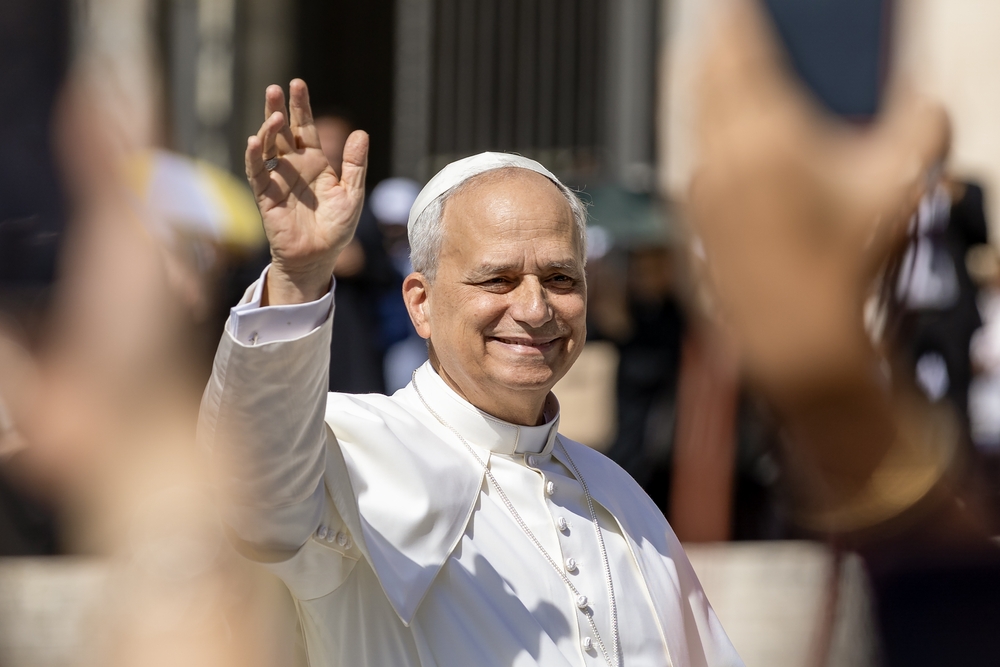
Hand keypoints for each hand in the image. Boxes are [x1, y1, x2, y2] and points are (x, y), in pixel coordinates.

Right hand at [245, 79, 368, 304]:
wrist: (319, 256)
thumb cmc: (336, 228)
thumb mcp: (352, 194)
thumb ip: (355, 165)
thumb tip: (361, 134)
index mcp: (315, 162)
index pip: (306, 128)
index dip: (301, 106)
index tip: (296, 84)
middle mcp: (294, 166)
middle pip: (283, 131)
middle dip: (279, 109)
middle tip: (275, 88)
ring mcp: (278, 179)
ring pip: (268, 147)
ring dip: (268, 129)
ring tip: (275, 114)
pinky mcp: (266, 195)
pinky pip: (258, 172)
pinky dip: (255, 157)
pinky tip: (255, 141)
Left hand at [688, 0, 948, 404]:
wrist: (799, 340)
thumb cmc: (846, 266)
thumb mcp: (902, 185)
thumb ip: (922, 123)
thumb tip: (922, 100)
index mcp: (766, 136)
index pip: (736, 51)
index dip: (733, 18)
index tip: (731, 0)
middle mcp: (721, 159)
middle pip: (704, 78)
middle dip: (714, 46)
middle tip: (726, 29)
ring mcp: (700, 193)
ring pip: (693, 120)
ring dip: (706, 90)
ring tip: (725, 75)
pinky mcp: (692, 221)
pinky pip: (693, 160)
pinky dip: (705, 136)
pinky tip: (728, 141)